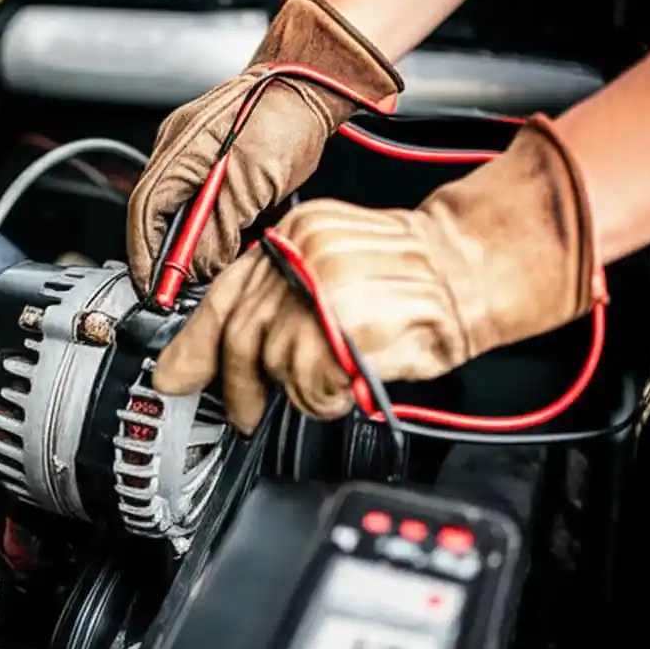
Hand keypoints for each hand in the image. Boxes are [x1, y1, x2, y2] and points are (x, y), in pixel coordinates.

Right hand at [126, 0, 400, 292]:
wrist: (316, 79)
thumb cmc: (286, 114)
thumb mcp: (252, 183)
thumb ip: (217, 230)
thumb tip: (195, 270)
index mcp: (178, 152)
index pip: (145, 213)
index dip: (146, 257)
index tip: (155, 290)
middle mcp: (180, 152)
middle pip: (164, 217)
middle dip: (178, 255)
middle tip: (193, 284)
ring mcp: (199, 154)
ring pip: (191, 214)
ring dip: (208, 241)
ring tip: (232, 256)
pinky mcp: (223, 159)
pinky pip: (213, 202)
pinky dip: (227, 224)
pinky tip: (250, 230)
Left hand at [151, 116, 599, 432]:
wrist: (474, 269)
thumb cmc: (413, 278)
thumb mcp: (334, 267)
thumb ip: (284, 295)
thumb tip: (236, 346)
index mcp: (292, 235)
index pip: (224, 292)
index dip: (194, 342)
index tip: (175, 373)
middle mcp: (300, 254)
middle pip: (238, 332)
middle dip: (235, 384)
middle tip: (242, 413)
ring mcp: (321, 287)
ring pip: (272, 360)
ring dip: (296, 389)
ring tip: (327, 385)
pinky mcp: (343, 323)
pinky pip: (306, 380)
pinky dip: (320, 398)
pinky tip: (343, 387)